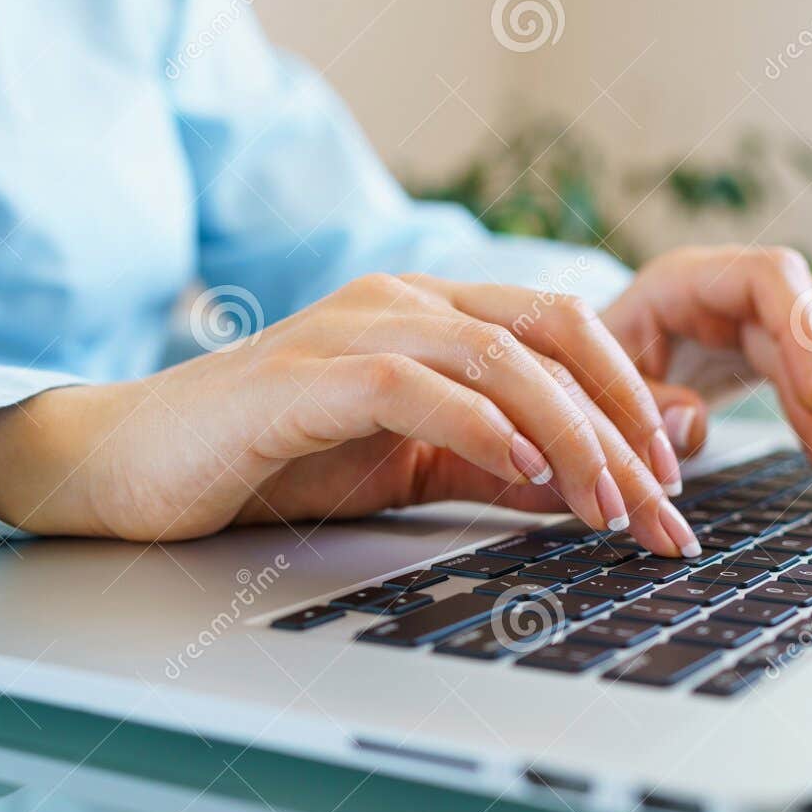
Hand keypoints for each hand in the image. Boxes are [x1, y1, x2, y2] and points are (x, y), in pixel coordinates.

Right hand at [0, 273, 701, 557]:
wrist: (136, 467)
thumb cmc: (278, 463)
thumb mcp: (419, 470)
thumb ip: (509, 464)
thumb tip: (613, 475)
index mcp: (437, 315)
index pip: (566, 332)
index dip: (635, 400)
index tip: (674, 484)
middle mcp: (404, 302)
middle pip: (552, 335)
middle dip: (625, 425)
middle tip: (666, 508)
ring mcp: (354, 328)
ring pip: (500, 357)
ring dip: (573, 435)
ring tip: (612, 507)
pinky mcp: (306, 376)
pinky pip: (417, 386)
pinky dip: (484, 428)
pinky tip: (527, 472)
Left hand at [600, 245, 811, 504]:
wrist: (583, 360)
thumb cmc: (583, 369)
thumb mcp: (590, 384)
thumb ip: (638, 403)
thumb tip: (693, 424)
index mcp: (692, 279)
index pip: (775, 279)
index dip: (808, 336)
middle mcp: (744, 290)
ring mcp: (773, 320)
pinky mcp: (791, 353)